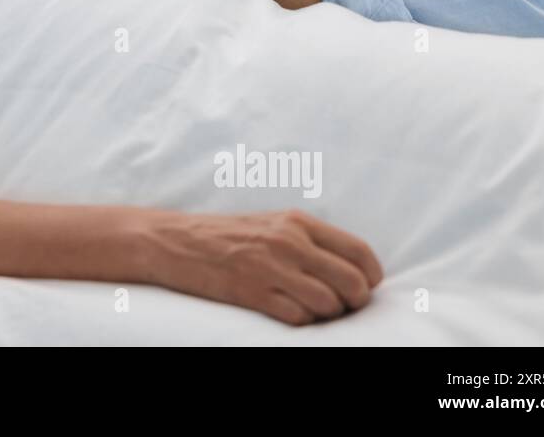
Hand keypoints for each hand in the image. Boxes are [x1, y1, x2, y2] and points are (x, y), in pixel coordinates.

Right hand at [139, 209, 383, 324]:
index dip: (371, 277)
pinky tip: (286, 313)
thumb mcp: (271, 223)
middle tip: (342, 307)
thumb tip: (351, 270)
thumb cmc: (224, 235)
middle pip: (353, 282)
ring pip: (329, 304)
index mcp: (297, 222)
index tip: (364, 288)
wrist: (173, 241)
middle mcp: (289, 242)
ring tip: (310, 310)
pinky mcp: (252, 293)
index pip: (360, 251)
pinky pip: (298, 318)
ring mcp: (271, 268)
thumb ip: (309, 241)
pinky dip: (300, 322)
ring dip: (326, 315)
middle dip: (355, 302)